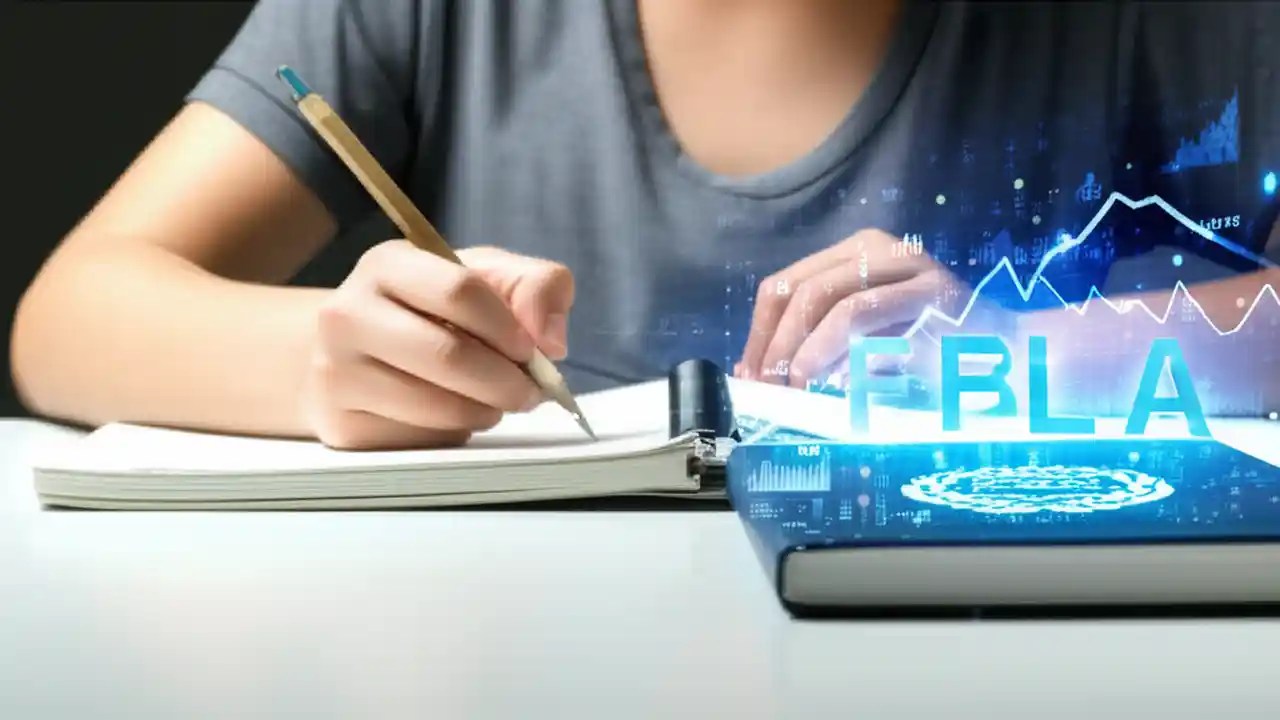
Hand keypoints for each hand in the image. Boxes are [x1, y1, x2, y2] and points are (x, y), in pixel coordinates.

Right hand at [300, 241, 573, 448]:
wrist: (354, 352)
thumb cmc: (431, 310)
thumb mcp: (486, 277)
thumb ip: (537, 286)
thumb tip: (550, 340)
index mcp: (387, 265)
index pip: (459, 290)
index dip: (508, 326)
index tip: (531, 348)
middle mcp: (347, 314)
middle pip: (448, 355)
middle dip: (506, 380)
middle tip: (530, 391)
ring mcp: (337, 373)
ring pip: (438, 406)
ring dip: (485, 411)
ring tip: (494, 400)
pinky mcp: (343, 425)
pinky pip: (422, 439)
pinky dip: (456, 433)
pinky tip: (455, 414)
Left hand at [736, 228, 978, 388]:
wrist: (1012, 357)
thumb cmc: (933, 357)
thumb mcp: (865, 346)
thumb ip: (821, 348)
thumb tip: (760, 374)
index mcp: (855, 254)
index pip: (785, 286)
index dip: (759, 333)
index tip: (747, 376)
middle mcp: (877, 248)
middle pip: (796, 288)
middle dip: (771, 343)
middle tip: (763, 388)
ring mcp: (905, 264)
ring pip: (822, 296)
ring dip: (796, 348)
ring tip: (791, 387)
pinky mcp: (928, 288)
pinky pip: (860, 312)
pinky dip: (829, 347)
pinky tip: (821, 378)